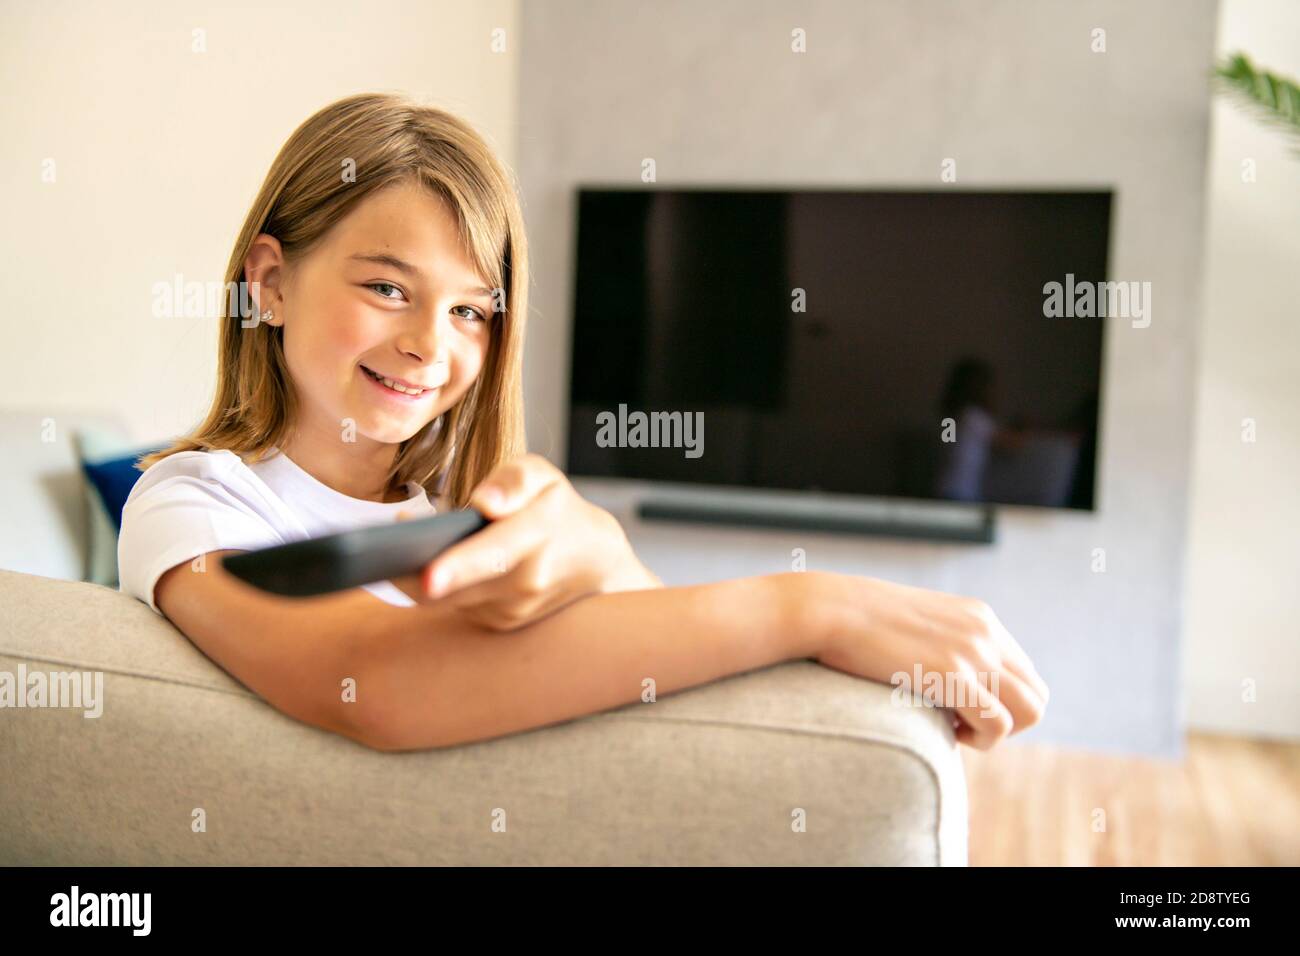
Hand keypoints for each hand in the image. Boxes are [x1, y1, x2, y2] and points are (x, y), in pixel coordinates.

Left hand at [393, 453, 660, 629]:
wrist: (595, 562)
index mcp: (537, 537)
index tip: (428, 575)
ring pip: (446, 601)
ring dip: (419, 578)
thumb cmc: (558, 509)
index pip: (493, 554)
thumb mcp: (544, 477)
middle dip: (412, 576)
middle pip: (455, 589)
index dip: (457, 567)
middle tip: (377, 558)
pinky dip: (437, 587)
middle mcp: (526, 582)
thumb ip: (514, 480)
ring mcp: (512, 610)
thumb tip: (484, 502)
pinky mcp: (499, 625)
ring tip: (402, 549)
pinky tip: (429, 565)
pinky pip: (453, 607)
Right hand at [796, 571, 1048, 749]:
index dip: (998, 701)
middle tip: (962, 724)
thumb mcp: (914, 624)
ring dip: (998, 732)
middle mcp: (985, 631)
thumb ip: (940, 642)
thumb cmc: (854, 623)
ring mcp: (973, 651)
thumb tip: (946, 678)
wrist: (828, 609)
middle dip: (1007, 720)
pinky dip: (980, 739)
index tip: (959, 708)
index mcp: (979, 617)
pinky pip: (998, 725)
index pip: (1024, 672)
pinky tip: (949, 732)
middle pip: (1037, 694)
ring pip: (1030, 712)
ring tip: (957, 730)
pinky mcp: (953, 674)